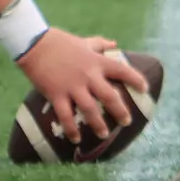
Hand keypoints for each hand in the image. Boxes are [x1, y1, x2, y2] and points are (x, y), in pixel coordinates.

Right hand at [16, 29, 144, 141]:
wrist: (34, 44)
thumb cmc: (60, 42)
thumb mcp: (84, 41)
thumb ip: (100, 44)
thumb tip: (115, 45)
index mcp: (96, 62)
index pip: (122, 71)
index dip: (135, 79)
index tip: (144, 89)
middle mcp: (88, 75)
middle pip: (109, 96)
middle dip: (120, 111)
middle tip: (126, 122)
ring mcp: (72, 86)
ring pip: (90, 109)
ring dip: (98, 124)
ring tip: (104, 134)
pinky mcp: (56, 94)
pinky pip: (66, 116)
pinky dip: (72, 129)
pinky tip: (76, 139)